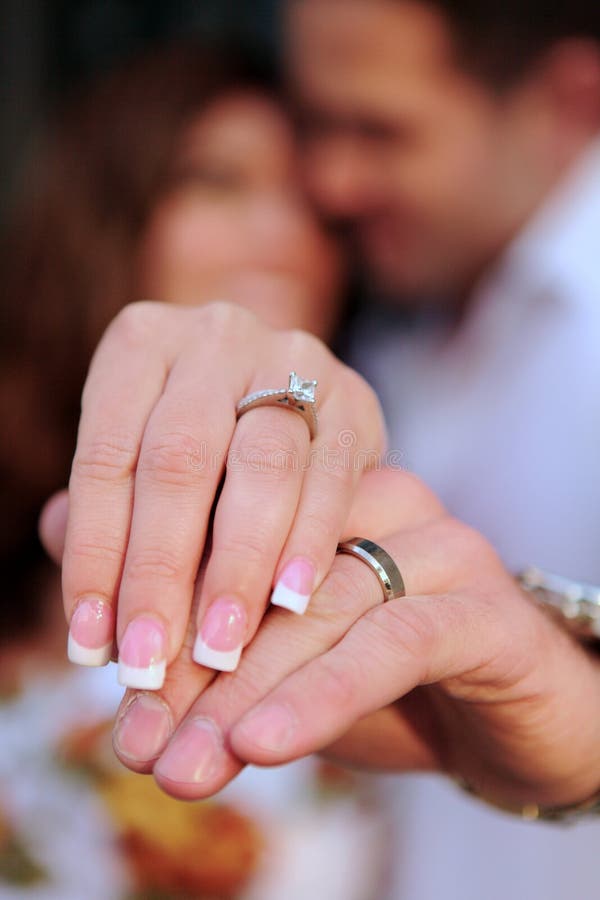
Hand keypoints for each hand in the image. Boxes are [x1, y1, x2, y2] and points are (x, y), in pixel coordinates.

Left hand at [43, 468, 599, 810]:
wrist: (512, 709)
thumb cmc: (379, 667)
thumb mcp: (274, 635)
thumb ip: (181, 583)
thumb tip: (61, 525)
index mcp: (327, 478)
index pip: (232, 513)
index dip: (166, 594)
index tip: (108, 675)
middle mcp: (384, 493)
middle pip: (270, 562)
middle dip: (196, 660)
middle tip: (135, 738)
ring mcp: (441, 541)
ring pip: (326, 604)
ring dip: (247, 691)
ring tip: (182, 762)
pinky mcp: (485, 606)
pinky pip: (396, 642)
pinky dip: (324, 695)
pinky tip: (265, 744)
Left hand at [58, 300, 384, 687]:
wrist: (286, 396)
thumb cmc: (196, 449)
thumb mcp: (140, 464)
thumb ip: (106, 527)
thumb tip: (91, 614)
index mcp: (141, 344)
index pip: (106, 457)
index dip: (95, 554)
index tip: (90, 642)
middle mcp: (213, 336)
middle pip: (180, 460)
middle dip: (163, 570)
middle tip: (151, 661)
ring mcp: (290, 357)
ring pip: (261, 465)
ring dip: (238, 565)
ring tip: (219, 647)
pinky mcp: (353, 395)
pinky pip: (332, 472)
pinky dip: (310, 540)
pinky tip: (291, 603)